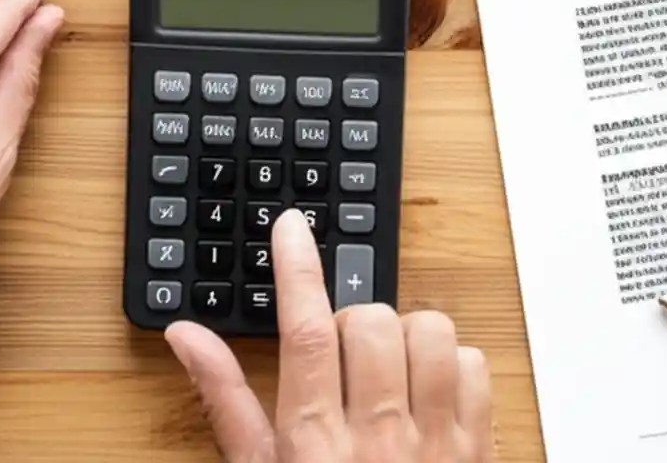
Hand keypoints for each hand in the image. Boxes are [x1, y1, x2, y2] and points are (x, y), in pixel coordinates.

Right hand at [165, 210, 493, 461]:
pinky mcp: (478, 449)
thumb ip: (226, 401)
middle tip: (341, 353)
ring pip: (431, 331)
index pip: (306, 329)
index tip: (290, 227)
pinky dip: (453, 362)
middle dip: (352, 320)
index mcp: (314, 441)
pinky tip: (427, 388)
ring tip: (387, 366)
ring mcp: (436, 442)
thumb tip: (188, 337)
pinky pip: (475, 366)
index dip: (296, 266)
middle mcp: (378, 434)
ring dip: (406, 334)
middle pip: (371, 321)